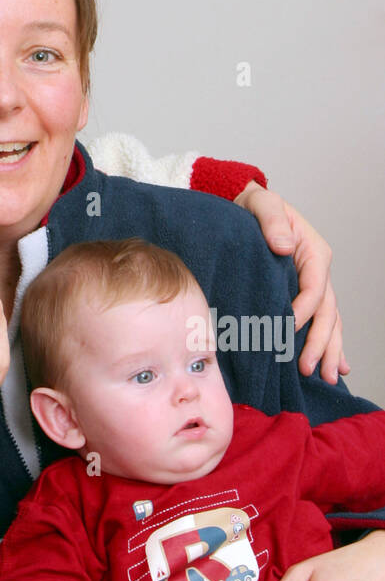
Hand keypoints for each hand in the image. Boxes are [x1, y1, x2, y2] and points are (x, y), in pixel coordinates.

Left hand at [234, 182, 345, 382]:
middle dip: (321, 342)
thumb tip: (285, 246)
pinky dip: (329, 344)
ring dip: (330, 350)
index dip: (303, 312)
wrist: (245, 208)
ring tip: (329, 377)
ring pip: (329, 322)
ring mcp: (313, 284)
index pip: (314, 289)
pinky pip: (320, 321)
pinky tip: (336, 367)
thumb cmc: (253, 205)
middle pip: (327, 312)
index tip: (285, 330)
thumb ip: (272, 220)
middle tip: (310, 369)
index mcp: (313, 251)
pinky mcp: (302, 294)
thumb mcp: (262, 203)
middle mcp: (318, 270)